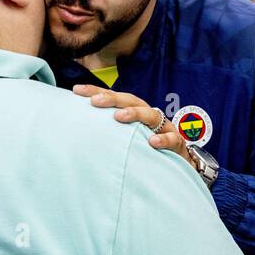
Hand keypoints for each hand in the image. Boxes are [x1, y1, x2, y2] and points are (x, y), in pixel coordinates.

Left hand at [72, 85, 193, 165]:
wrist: (178, 164)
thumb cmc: (146, 149)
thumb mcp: (126, 138)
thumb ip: (108, 132)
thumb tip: (77, 130)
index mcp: (135, 112)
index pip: (114, 98)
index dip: (96, 92)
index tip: (76, 90)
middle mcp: (149, 115)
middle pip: (131, 101)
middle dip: (112, 99)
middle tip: (95, 101)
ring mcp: (164, 128)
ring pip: (151, 115)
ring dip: (135, 114)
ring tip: (119, 117)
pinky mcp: (177, 143)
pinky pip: (172, 138)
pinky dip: (163, 139)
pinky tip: (152, 142)